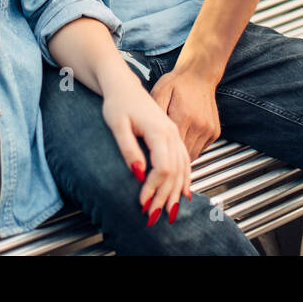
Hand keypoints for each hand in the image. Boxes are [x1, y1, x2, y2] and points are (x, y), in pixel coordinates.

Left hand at [99, 77, 191, 226]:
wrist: (124, 84)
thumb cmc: (117, 102)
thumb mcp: (117, 124)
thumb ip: (128, 148)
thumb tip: (137, 174)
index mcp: (159, 130)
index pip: (163, 167)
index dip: (153, 188)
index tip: (141, 202)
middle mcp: (172, 132)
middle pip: (175, 171)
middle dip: (164, 196)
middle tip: (152, 217)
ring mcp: (176, 133)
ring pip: (183, 168)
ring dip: (175, 192)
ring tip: (168, 213)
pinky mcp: (175, 134)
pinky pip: (186, 160)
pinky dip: (185, 179)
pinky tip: (182, 193)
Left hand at [150, 67, 220, 161]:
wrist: (200, 74)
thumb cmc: (177, 82)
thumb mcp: (159, 93)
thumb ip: (155, 115)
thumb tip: (146, 135)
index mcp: (184, 116)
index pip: (172, 148)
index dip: (161, 156)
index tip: (152, 159)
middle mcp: (199, 125)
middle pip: (183, 155)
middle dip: (171, 159)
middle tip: (159, 159)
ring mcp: (209, 129)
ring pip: (193, 155)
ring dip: (181, 156)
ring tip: (169, 152)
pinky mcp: (215, 132)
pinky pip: (201, 149)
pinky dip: (191, 148)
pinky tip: (181, 142)